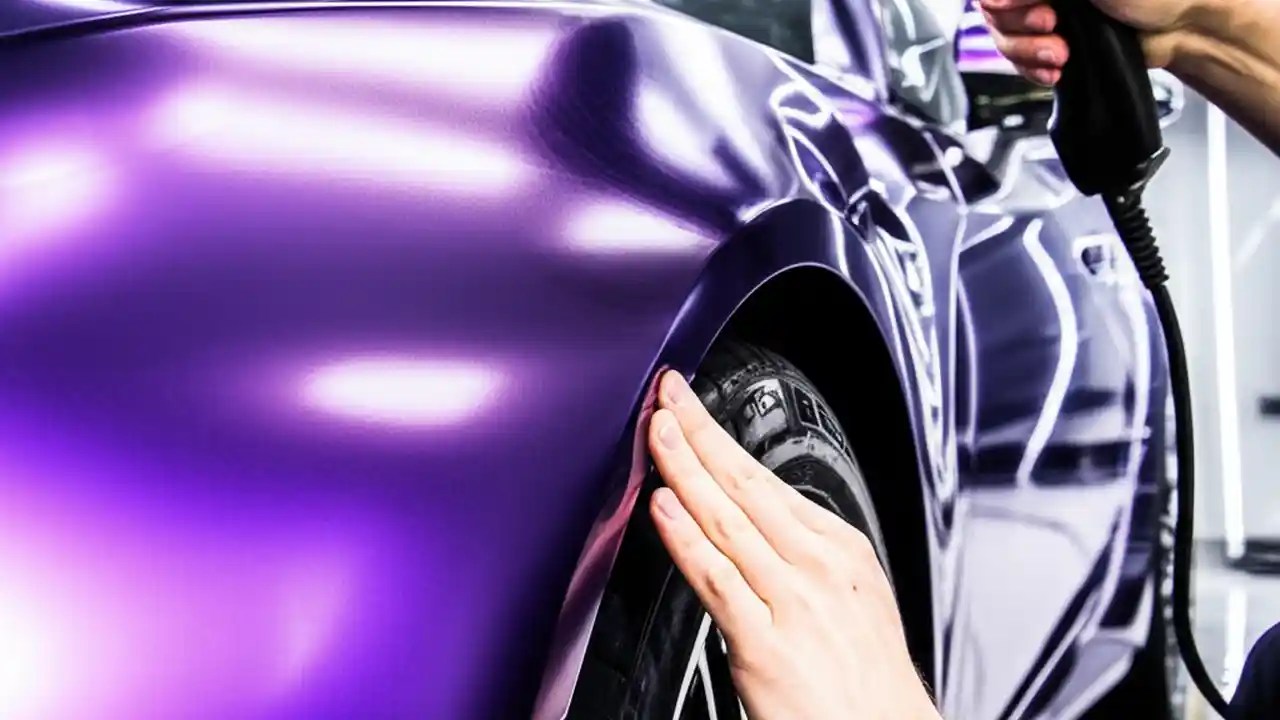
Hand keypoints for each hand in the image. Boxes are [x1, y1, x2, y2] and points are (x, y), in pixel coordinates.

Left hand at [646, 370, 939, 719]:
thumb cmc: (871, 681)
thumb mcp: (854, 597)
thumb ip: (806, 558)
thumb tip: (762, 525)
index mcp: (838, 548)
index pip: (766, 478)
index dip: (720, 439)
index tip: (692, 409)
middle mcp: (816, 565)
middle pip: (743, 483)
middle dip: (699, 431)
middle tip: (667, 393)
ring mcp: (790, 599)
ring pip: (725, 518)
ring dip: (684, 467)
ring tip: (655, 431)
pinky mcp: (765, 642)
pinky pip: (716, 577)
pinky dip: (685, 537)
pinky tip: (662, 507)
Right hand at [978, 0, 1207, 84]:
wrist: (1183, 27)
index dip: (1000, 1)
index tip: (1015, 6)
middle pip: (993, 11)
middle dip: (1019, 26)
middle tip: (1052, 26)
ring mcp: (1046, 15)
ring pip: (1004, 39)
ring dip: (1028, 52)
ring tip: (1060, 55)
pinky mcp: (1053, 46)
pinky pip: (1022, 63)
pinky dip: (1034, 70)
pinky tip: (1056, 70)